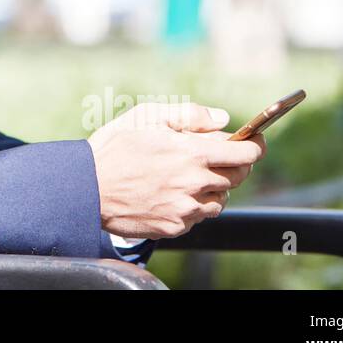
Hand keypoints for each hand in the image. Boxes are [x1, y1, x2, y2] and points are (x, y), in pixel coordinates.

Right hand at [88, 102, 266, 239]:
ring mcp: (186, 209)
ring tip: (190, 174)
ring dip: (215, 185)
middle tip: (219, 154)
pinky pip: (198, 216)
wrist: (86, 188)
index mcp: (191, 154)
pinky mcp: (175, 227)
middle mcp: (194, 184)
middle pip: (238, 176)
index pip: (245, 153)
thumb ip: (189, 115)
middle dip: (235, 163)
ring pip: (220, 199)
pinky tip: (173, 192)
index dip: (256, 145)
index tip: (255, 141)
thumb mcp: (147, 116)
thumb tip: (224, 119)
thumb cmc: (115, 146)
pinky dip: (194, 204)